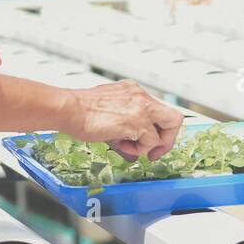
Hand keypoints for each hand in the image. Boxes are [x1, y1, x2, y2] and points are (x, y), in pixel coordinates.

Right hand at [64, 80, 183, 160]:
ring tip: (128, 146)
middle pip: (174, 118)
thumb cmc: (80, 112)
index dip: (157, 130)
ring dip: (149, 145)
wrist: (69, 109)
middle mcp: (141, 96)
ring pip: (168, 130)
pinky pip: (151, 142)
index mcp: (133, 91)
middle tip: (153, 151)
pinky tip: (121, 145)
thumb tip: (133, 149)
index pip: (159, 111)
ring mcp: (141, 107)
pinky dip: (138, 150)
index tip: (148, 143)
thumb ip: (126, 127)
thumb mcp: (109, 113)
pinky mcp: (138, 121)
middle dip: (167, 139)